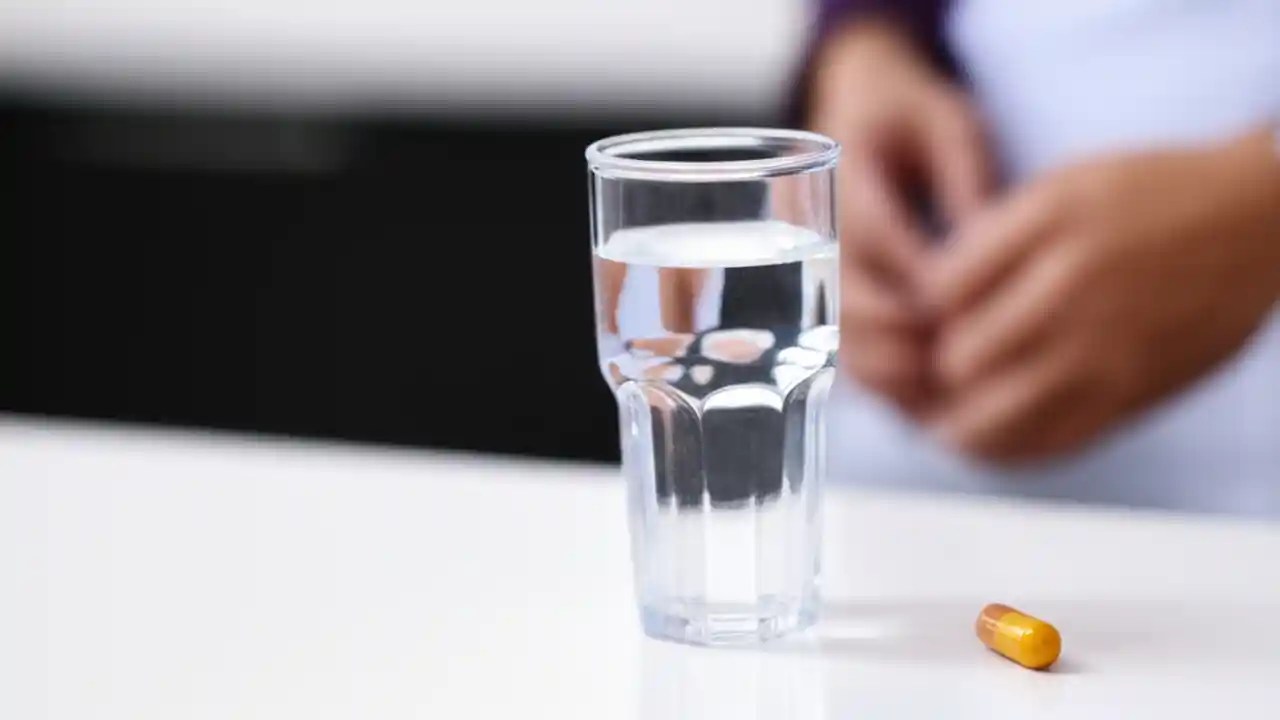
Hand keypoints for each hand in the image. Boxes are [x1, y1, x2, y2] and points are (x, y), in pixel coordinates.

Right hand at [808, 20, 991, 412]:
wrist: (854, 103)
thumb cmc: (913, 113)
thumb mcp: (951, 123)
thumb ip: (968, 178)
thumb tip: (994, 254)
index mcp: (843, 165)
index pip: (874, 231)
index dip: (918, 279)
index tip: (969, 312)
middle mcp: (808, 219)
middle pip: (840, 292)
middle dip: (899, 334)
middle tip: (958, 362)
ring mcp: (802, 258)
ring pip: (833, 328)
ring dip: (884, 363)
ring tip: (942, 386)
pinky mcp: (813, 287)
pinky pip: (836, 341)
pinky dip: (874, 372)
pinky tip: (920, 391)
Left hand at [929, 128, 1279, 460]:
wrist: (1262, 221)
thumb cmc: (1155, 195)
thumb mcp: (1068, 183)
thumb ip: (997, 235)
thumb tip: (931, 298)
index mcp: (1051, 226)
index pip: (939, 291)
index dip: (918, 307)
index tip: (928, 311)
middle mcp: (1076, 290)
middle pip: (957, 358)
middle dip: (933, 364)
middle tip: (936, 361)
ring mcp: (1106, 350)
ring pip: (990, 418)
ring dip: (955, 418)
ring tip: (949, 409)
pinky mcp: (1132, 393)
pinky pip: (1046, 445)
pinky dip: (1006, 448)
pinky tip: (994, 432)